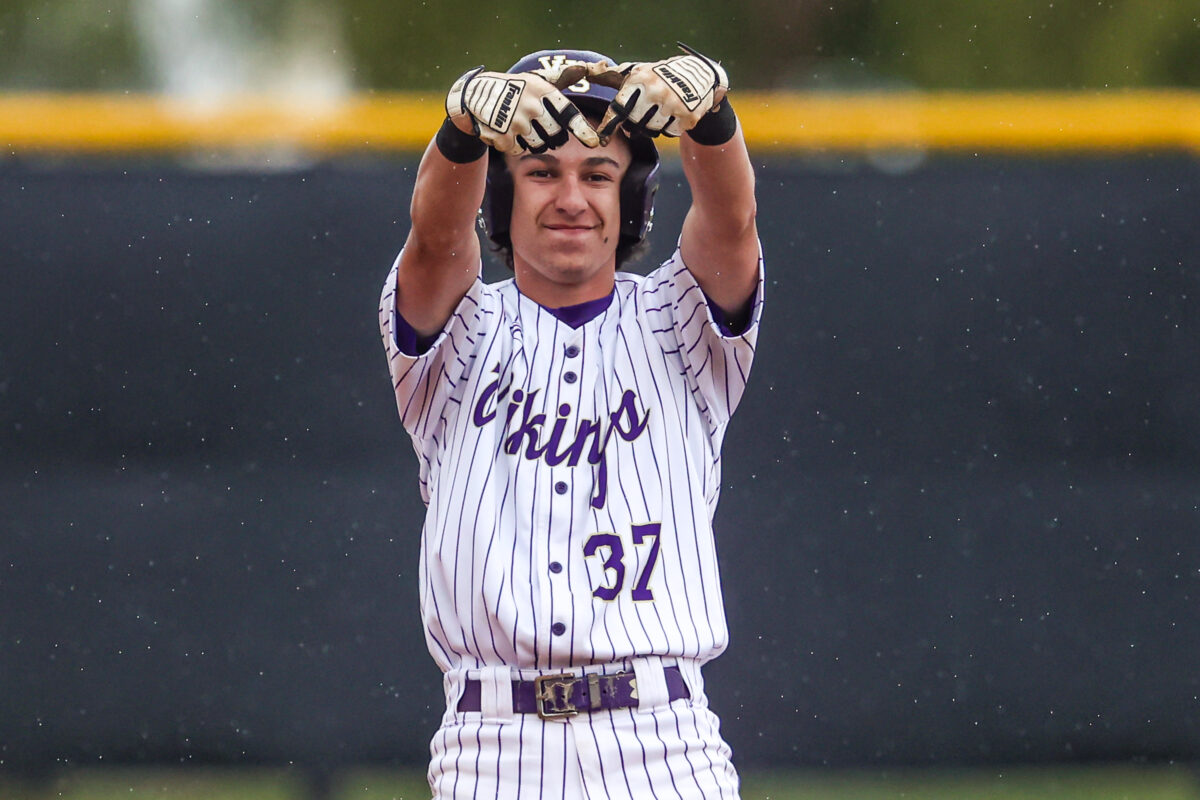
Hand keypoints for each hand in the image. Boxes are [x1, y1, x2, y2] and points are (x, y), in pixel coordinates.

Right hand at [445, 64, 599, 154]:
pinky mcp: (503, 136)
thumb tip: (583, 68)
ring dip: (531, 140)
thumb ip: (559, 78)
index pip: (567, 113)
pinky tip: (504, 131)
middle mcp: (531, 105)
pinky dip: (513, 144)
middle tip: (536, 125)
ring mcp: (516, 122)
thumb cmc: (512, 88)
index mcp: (541, 90)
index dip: (582, 129)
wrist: (472, 96)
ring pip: (538, 145)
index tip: (595, 142)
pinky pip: (518, 150)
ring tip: (518, 126)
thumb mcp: (534, 78)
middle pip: (555, 135)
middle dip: (550, 135)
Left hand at [589, 43, 728, 139]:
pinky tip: (673, 114)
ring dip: (652, 126)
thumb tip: (585, 72)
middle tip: (643, 113)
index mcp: (640, 80)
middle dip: (635, 123)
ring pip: (652, 131)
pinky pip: (669, 133)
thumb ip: (610, 76)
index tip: (601, 139)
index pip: (620, 108)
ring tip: (659, 111)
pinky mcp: (688, 116)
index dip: (609, 125)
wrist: (698, 75)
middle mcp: (656, 91)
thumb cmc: (657, 75)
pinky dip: (669, 128)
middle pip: (635, 124)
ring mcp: (673, 104)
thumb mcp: (635, 72)